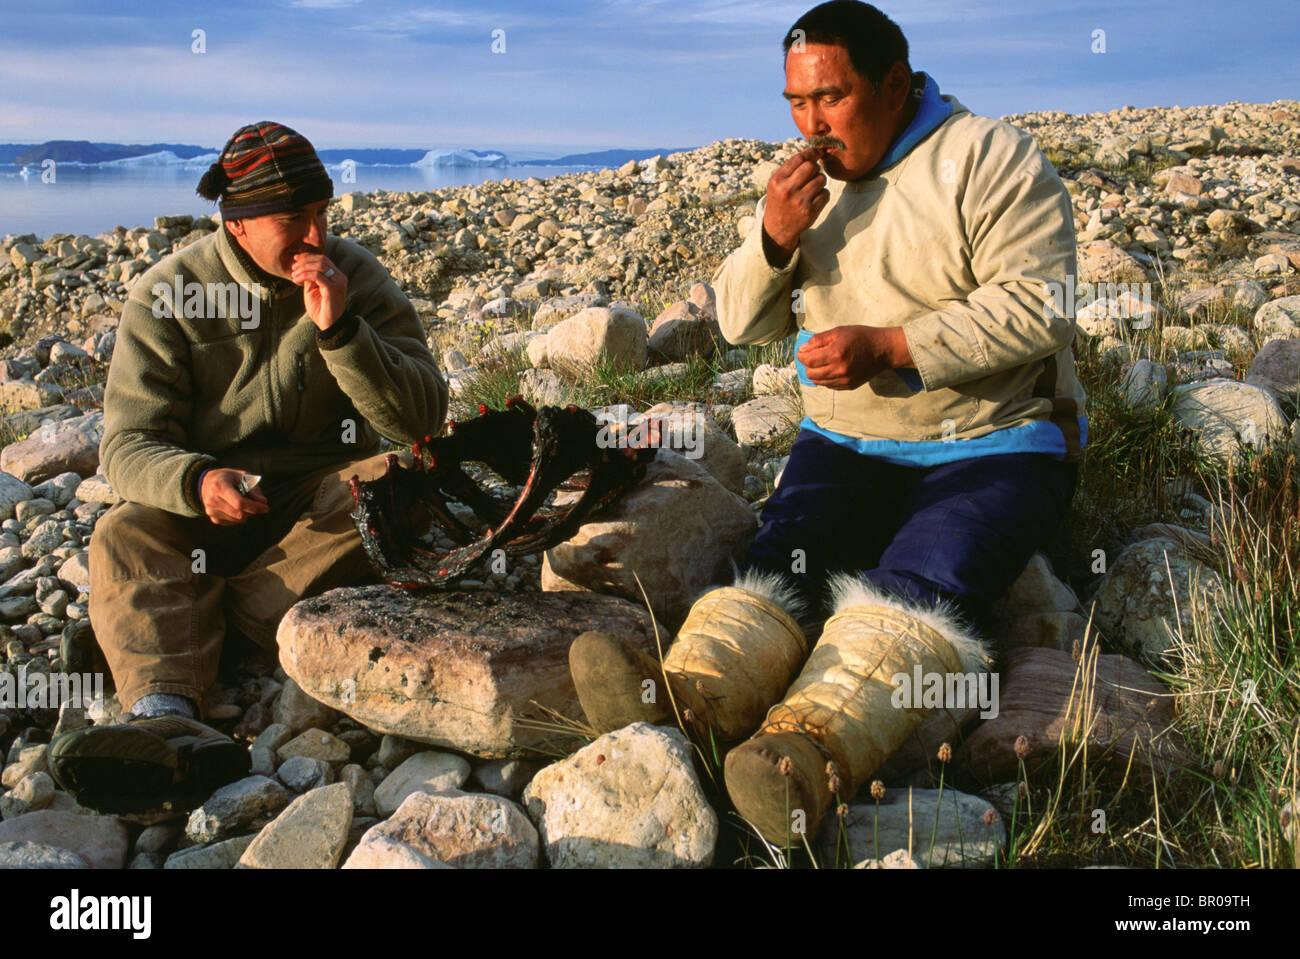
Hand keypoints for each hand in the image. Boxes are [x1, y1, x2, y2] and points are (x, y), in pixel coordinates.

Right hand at [200, 468, 269, 525]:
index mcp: (219, 486)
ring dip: (247, 513)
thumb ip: (253, 487)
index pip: (239, 503)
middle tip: (258, 504)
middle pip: (239, 513)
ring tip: (245, 502)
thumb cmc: (228, 477)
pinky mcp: (213, 518)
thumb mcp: (242, 476)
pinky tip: (237, 507)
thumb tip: (263, 502)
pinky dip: (240, 517)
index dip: (255, 507)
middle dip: (253, 510)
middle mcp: (212, 500)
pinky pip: (233, 522)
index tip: (266, 507)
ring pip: (237, 519)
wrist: (206, 482)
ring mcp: (211, 510)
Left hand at [291, 253, 346, 330]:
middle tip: (293, 268)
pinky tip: (296, 281)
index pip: (323, 259)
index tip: (295, 260)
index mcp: (337, 276)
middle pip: (321, 260)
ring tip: (294, 275)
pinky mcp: (333, 289)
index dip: (308, 257)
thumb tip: (301, 265)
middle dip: (304, 261)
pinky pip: (317, 276)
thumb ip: (310, 277)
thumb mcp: (313, 289)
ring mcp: (338, 282)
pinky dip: (304, 275)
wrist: (328, 324)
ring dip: (303, 268)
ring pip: (319, 265)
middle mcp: (340, 277)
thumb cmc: (320, 308)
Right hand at [762, 147, 830, 264]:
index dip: (812, 152)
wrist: (777, 228)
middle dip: (815, 168)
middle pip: (812, 167)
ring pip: (821, 179)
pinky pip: (826, 193)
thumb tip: (815, 151)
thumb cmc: (780, 199)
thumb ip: (792, 168)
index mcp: (777, 180)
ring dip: (820, 181)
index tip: (817, 152)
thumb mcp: (778, 183)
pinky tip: (814, 199)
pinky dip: (822, 194)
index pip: (799, 159)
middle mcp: (787, 190)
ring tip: (811, 188)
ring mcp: (800, 201)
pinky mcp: (810, 211)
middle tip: (812, 173)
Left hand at [798, 326, 910, 389]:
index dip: (802, 355)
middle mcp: (839, 369)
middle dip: (808, 365)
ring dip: (816, 373)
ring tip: (823, 363)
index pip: (808, 360)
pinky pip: (829, 385)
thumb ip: (818, 340)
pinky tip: (832, 369)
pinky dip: (826, 378)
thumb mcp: (838, 332)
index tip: (803, 351)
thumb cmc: (860, 337)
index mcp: (836, 353)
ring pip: (818, 382)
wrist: (882, 350)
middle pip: (811, 373)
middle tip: (813, 357)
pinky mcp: (849, 386)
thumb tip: (802, 349)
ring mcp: (844, 380)